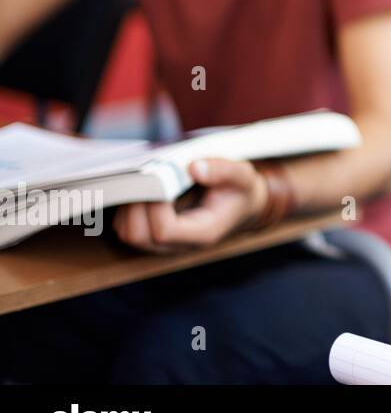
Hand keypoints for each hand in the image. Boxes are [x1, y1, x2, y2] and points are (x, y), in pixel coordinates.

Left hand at [113, 158, 268, 252]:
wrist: (241, 204)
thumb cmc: (239, 190)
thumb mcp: (242, 175)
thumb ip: (223, 170)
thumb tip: (193, 168)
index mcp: (203, 233)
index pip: (164, 231)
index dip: (155, 207)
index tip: (161, 180)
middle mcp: (180, 244)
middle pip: (139, 236)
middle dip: (134, 205)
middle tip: (144, 179)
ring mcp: (164, 243)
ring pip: (128, 233)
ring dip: (127, 206)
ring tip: (142, 182)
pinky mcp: (153, 236)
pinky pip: (126, 228)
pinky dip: (126, 208)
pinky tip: (141, 189)